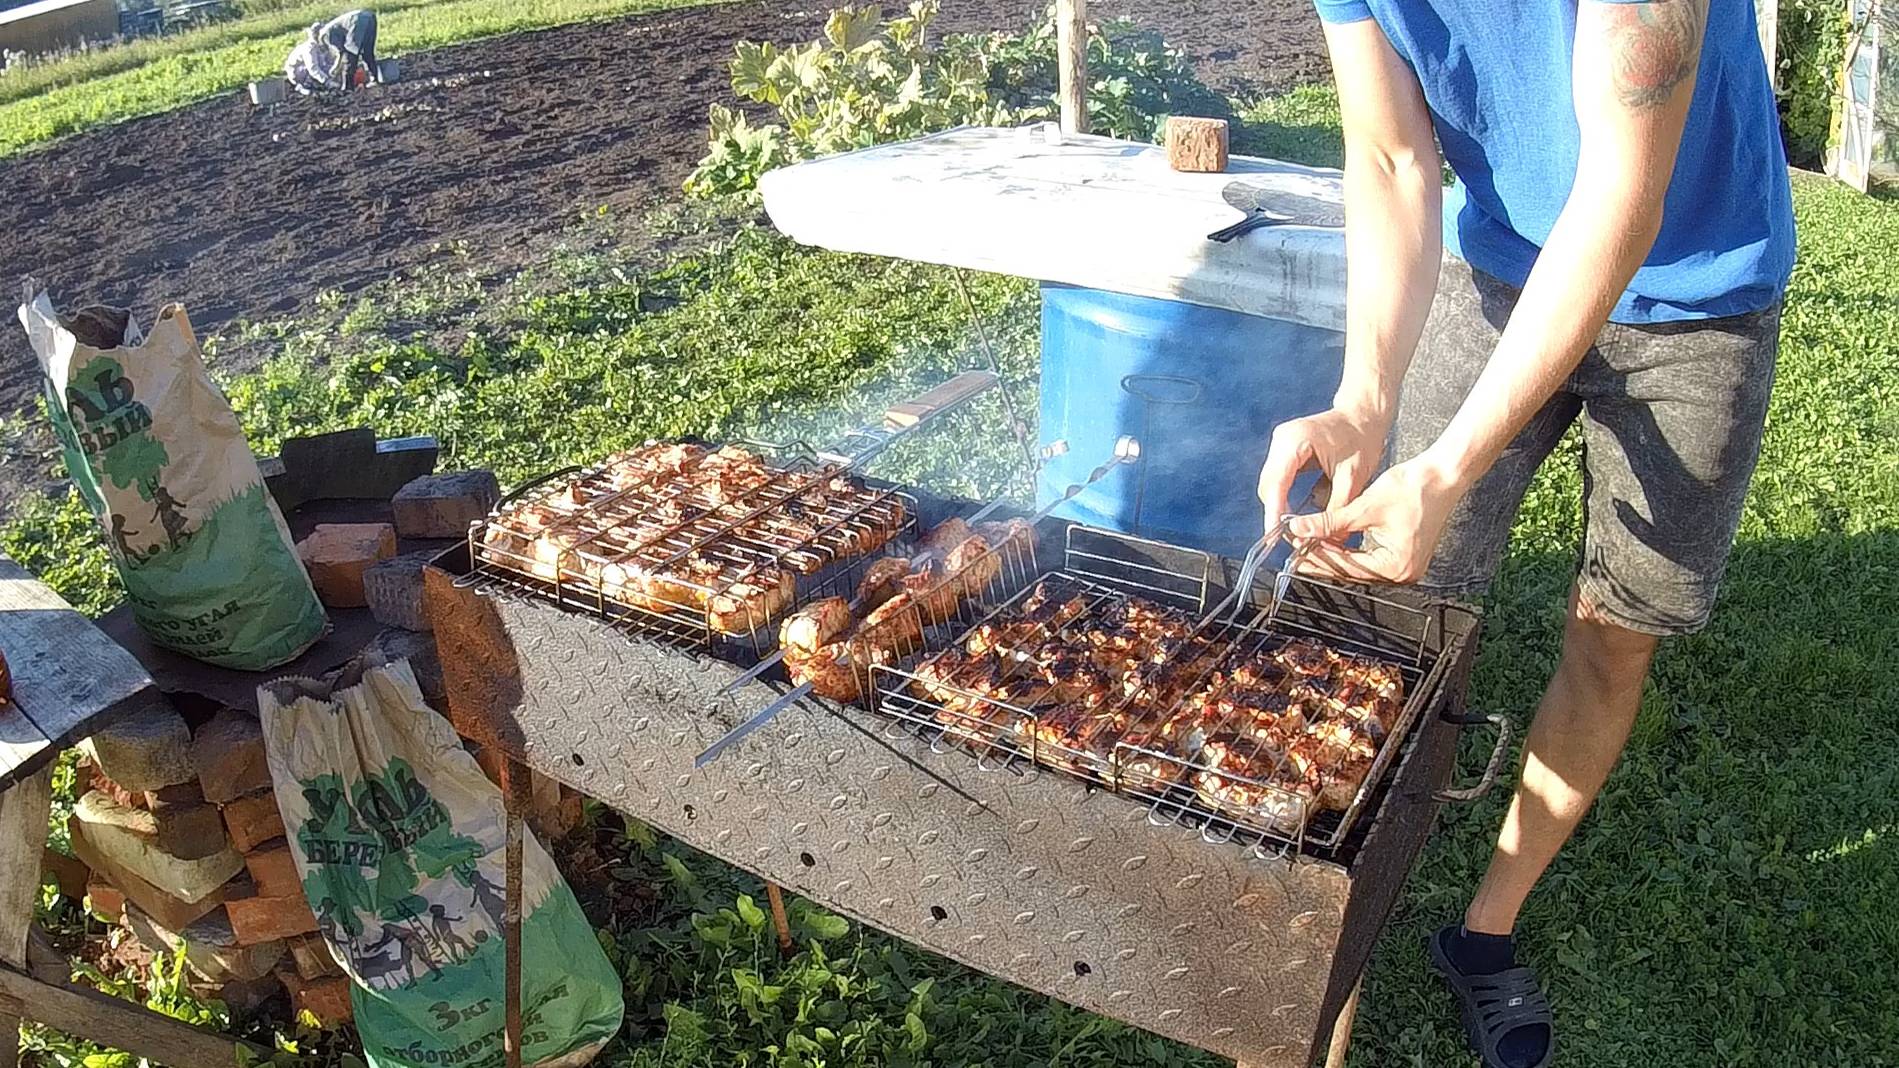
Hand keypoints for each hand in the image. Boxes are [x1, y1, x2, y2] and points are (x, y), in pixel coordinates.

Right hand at [1257, 403, 1390, 531]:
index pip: (1276, 483)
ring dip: (1280, 506)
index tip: (1275, 537)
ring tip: (1295, 528)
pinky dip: (1284, 496)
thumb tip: (1325, 540)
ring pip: (1270, 484)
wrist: (1364, 415)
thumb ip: (1336, 510)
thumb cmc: (1362, 438)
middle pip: (1268, 485)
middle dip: (1276, 513)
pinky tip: (1294, 512)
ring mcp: (1280, 443)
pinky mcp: (1284, 449)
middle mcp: (1282, 439)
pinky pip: (1277, 478)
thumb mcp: (1353, 478)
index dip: (1273, 512)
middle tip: (1291, 538)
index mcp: (1296, 440)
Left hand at [1285, 455, 1463, 583]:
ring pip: (1358, 566)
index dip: (1317, 559)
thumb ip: (1329, 522)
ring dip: (1334, 554)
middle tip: (1297, 548)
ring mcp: (1405, 566)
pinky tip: (1332, 541)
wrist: (1443, 475)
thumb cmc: (1414, 487)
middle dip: (1323, 558)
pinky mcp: (1404, 556)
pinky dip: (1350, 550)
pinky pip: (1370, 558)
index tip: (1295, 552)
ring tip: (1309, 543)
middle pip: (1351, 571)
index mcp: (1395, 566)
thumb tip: (1300, 529)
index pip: (1346, 568)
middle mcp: (1402, 573)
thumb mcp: (1365, 506)